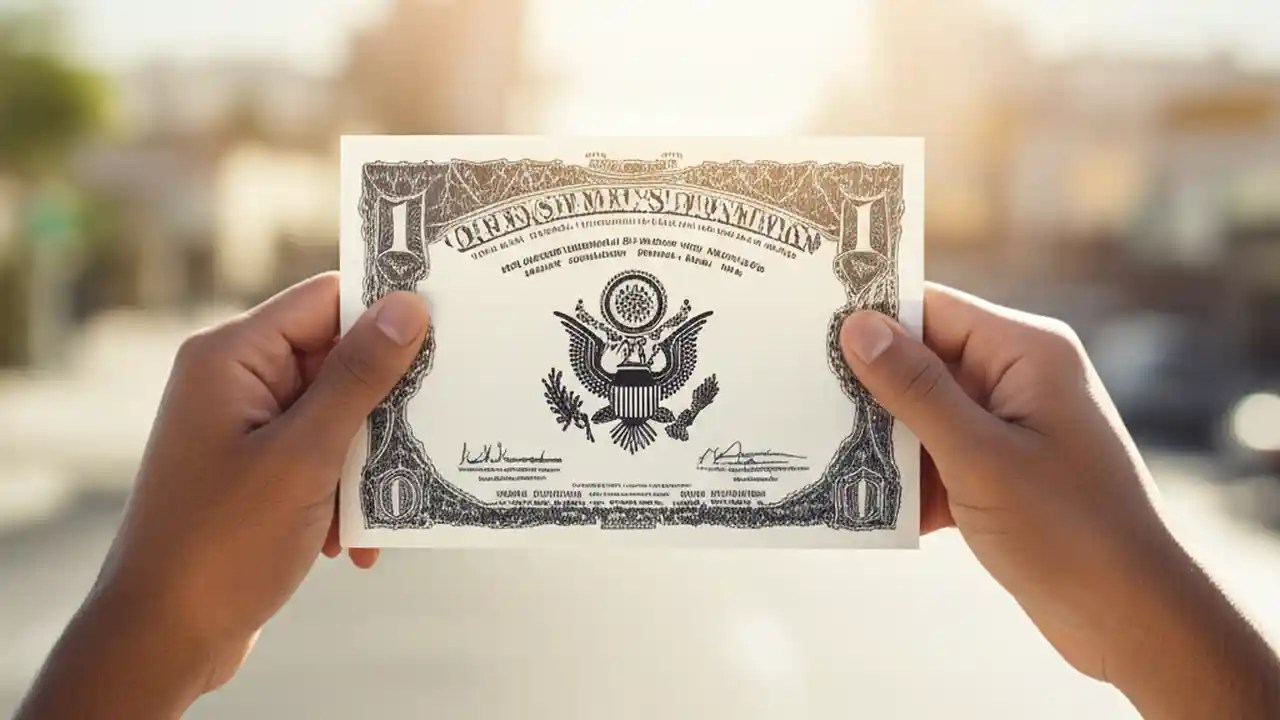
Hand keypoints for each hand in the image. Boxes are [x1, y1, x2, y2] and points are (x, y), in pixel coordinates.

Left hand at [17, 273, 429, 717]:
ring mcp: (243, 425)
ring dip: (365, 461)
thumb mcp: (304, 456)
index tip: (447, 328)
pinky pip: (320, 455)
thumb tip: (408, 307)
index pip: (326, 300)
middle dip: (381, 405)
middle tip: (431, 429)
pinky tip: (352, 541)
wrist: (163, 638)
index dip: (384, 311)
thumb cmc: (222, 544)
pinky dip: (343, 492)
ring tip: (375, 509)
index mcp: (231, 356)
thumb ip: (358, 377)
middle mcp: (234, 380)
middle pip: (337, 358)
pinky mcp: (256, 468)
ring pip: (337, 414)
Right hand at [841, 283, 1279, 718]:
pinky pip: (939, 458)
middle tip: (796, 394)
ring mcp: (1012, 427)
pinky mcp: (1003, 473)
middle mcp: (1019, 379)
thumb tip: (859, 327)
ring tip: (817, 450)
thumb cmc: (1070, 531)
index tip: (805, 327)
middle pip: (923, 361)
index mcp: (1026, 352)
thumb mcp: (979, 456)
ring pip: (924, 415)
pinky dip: (908, 481)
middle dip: (868, 385)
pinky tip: (863, 506)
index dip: (873, 315)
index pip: (933, 310)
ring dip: (883, 440)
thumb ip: (916, 389)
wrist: (1132, 618)